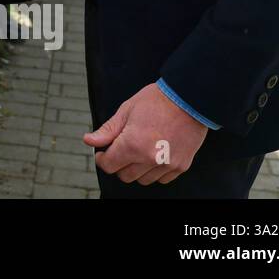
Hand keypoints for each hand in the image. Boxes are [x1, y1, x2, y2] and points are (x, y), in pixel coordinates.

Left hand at [84, 82, 208, 184]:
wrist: (188, 99)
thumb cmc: (156, 101)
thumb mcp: (126, 110)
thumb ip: (107, 130)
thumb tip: (89, 141)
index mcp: (132, 144)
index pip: (109, 166)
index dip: (102, 158)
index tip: (103, 152)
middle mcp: (149, 159)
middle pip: (124, 176)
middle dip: (118, 164)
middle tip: (121, 149)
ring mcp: (167, 164)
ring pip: (143, 180)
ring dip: (137, 169)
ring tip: (140, 150)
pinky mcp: (181, 166)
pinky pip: (162, 179)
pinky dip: (155, 171)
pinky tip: (155, 155)